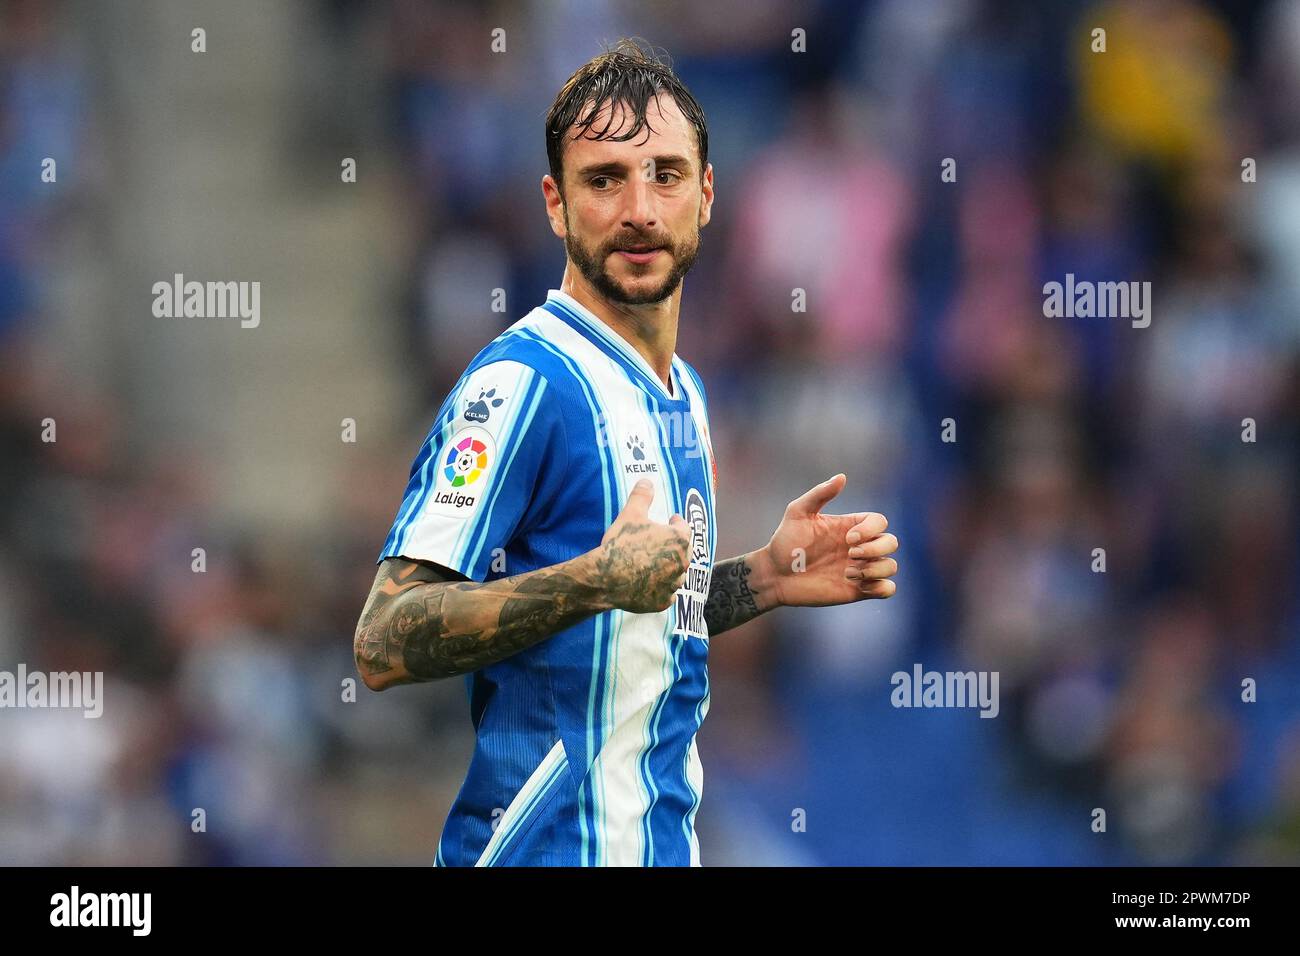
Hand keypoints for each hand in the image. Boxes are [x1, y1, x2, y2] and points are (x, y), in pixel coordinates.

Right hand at [592, 478, 691, 612]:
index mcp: (678, 540)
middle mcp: (681, 563)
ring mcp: (673, 585)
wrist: (607, 578)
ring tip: (657, 565)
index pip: (684, 528)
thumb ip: (642, 496)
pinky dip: (662, 590)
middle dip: (675, 546)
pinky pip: (667, 595)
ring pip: (677, 575)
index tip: (671, 520)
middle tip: (662, 543)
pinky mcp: (663, 602)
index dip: (676, 523)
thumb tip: (647, 480)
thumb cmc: (621, 544)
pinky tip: (652, 586)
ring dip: (670, 569)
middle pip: (683, 552)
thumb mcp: (630, 514)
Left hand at [752, 474, 897, 607]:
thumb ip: (819, 494)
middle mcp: (859, 547)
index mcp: (850, 528)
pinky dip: (882, 588)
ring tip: (849, 574)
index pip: (879, 522)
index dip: (871, 530)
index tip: (848, 539)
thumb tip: (842, 477)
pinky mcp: (857, 591)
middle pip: (891, 542)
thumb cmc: (785, 542)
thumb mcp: (798, 513)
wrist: (775, 575)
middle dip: (875, 549)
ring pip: (891, 566)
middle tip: (850, 554)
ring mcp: (859, 569)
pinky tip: (858, 586)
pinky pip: (887, 589)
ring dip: (876, 569)